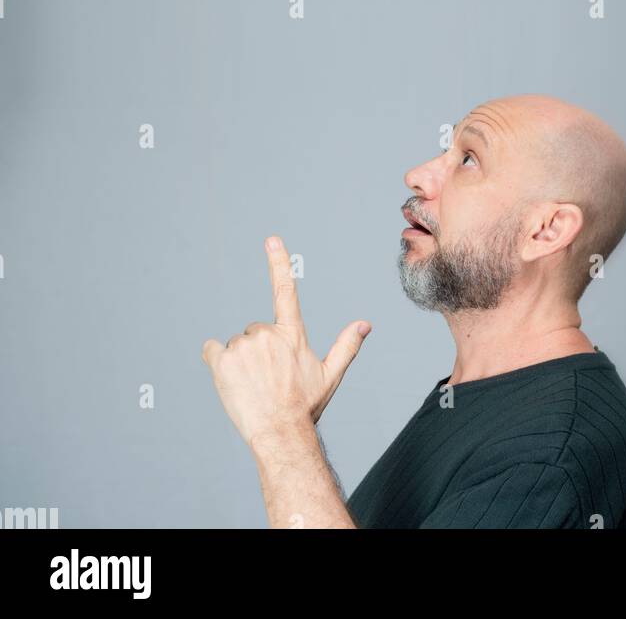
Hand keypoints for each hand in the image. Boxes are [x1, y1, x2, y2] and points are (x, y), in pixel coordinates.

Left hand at [201, 235, 370, 445]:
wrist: (280, 434)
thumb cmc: (305, 406)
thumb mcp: (329, 375)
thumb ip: (346, 345)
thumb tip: (365, 324)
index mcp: (292, 334)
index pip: (286, 290)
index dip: (279, 262)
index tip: (271, 239)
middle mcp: (267, 335)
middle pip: (255, 331)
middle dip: (258, 350)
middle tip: (267, 378)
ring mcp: (243, 347)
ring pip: (235, 345)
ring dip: (240, 361)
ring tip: (252, 386)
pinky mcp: (222, 362)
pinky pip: (212, 351)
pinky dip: (216, 362)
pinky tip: (231, 382)